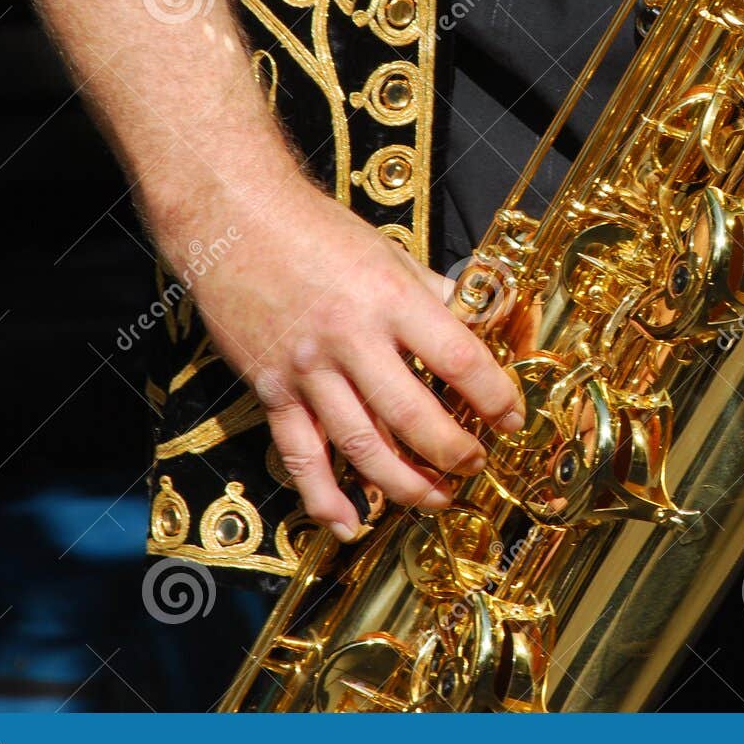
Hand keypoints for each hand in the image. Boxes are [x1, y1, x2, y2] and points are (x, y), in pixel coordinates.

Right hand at [156, 175, 523, 539]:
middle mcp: (350, 339)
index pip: (456, 357)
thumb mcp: (391, 253)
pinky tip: (349, 523)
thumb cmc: (318, 232)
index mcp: (389, 299)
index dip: (492, 395)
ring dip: (405, 484)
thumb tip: (486, 324)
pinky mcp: (272, 390)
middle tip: (475, 464)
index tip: (511, 417)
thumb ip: (436, 295)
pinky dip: (324, 495)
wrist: (233, 220)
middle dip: (454, 452)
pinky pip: (300, 455)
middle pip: (413, 416)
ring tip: (437, 498)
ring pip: (362, 446)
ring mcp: (308, 370)